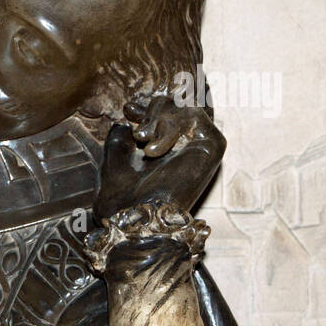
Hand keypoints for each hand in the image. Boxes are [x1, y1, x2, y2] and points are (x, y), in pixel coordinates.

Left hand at [94, 95, 224, 221]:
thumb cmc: (122, 199)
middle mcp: (187, 149)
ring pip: (184, 109)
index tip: (129, 110)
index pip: (165, 117)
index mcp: (168, 154)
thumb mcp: (113, 162)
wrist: (134, 217)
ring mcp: (201, 147)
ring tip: (142, 139)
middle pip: (178, 107)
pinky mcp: (212, 146)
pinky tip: (152, 150)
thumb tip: (122, 123)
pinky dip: (168, 129)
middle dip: (153, 109)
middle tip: (136, 127)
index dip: (148, 109)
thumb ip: (119, 141)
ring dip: (157, 119)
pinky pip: (193, 117)